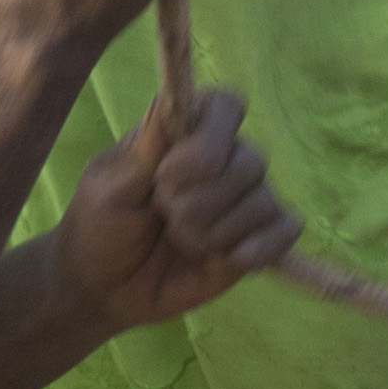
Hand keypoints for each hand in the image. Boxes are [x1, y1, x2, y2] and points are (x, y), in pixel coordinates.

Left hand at [55, 85, 297, 337]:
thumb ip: (144, 149)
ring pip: (264, 200)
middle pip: (251, 160)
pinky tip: (223, 260)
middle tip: (163, 216)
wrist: (106, 287)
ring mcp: (243, 199)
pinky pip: (287, 230)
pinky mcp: (258, 239)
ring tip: (182, 242)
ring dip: (216, 231)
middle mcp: (223, 158)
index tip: (169, 174)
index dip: (210, 138)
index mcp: (186, 131)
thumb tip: (169, 101)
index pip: (227, 105)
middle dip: (201, 201)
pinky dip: (259, 247)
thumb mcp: (108, 187)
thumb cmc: (100, 225)